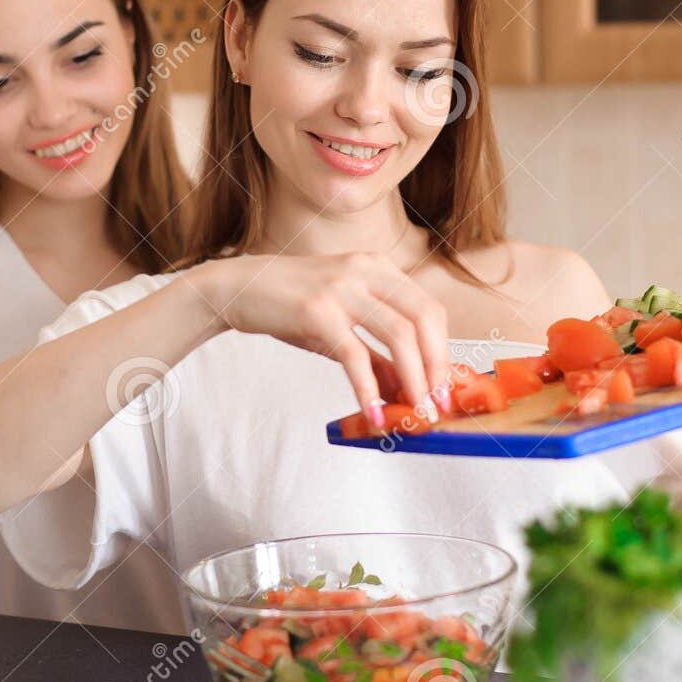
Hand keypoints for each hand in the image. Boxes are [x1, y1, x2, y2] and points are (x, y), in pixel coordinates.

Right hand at [201, 253, 449, 421]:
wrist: (236, 288)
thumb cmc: (290, 305)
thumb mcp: (340, 324)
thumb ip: (375, 353)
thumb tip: (405, 390)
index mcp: (378, 268)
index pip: (429, 308)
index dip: (443, 350)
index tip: (445, 387)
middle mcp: (366, 271)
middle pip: (423, 318)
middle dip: (435, 366)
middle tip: (435, 404)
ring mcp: (342, 288)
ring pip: (399, 335)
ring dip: (412, 379)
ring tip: (413, 412)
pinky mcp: (317, 311)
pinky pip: (355, 355)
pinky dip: (368, 389)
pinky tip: (372, 413)